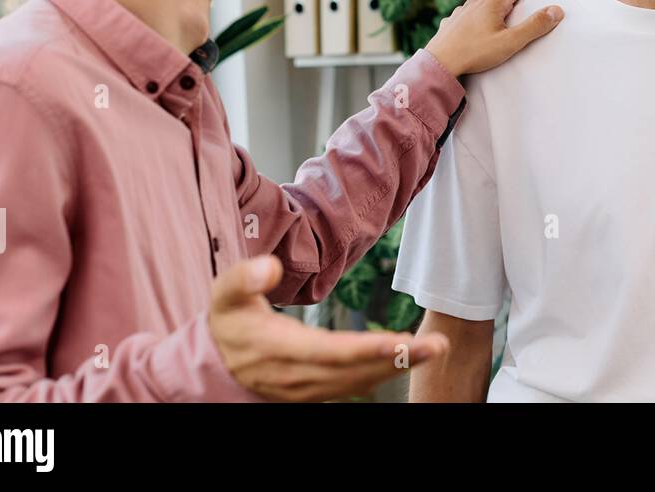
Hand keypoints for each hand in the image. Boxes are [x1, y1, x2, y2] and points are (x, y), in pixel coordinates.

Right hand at [208, 255, 447, 401]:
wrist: (217, 359)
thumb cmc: (228, 318)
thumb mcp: (224, 293)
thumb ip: (243, 278)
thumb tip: (270, 266)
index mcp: (276, 348)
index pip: (327, 352)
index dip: (363, 350)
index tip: (398, 342)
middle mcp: (295, 375)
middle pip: (352, 370)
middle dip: (397, 359)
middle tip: (437, 345)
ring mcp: (305, 387)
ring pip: (357, 381)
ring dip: (397, 367)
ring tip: (432, 350)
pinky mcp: (314, 390)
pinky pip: (352, 385)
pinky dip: (381, 374)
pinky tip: (407, 360)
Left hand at [425, 0, 563, 77]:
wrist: (440, 63)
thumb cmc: (475, 52)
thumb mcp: (511, 41)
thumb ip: (534, 26)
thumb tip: (556, 11)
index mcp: (492, 1)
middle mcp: (475, 1)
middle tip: (527, 8)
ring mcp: (462, 11)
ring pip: (483, 4)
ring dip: (497, 9)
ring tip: (505, 21)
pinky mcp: (452, 23)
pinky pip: (470, 16)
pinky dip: (480, 19)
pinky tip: (480, 30)